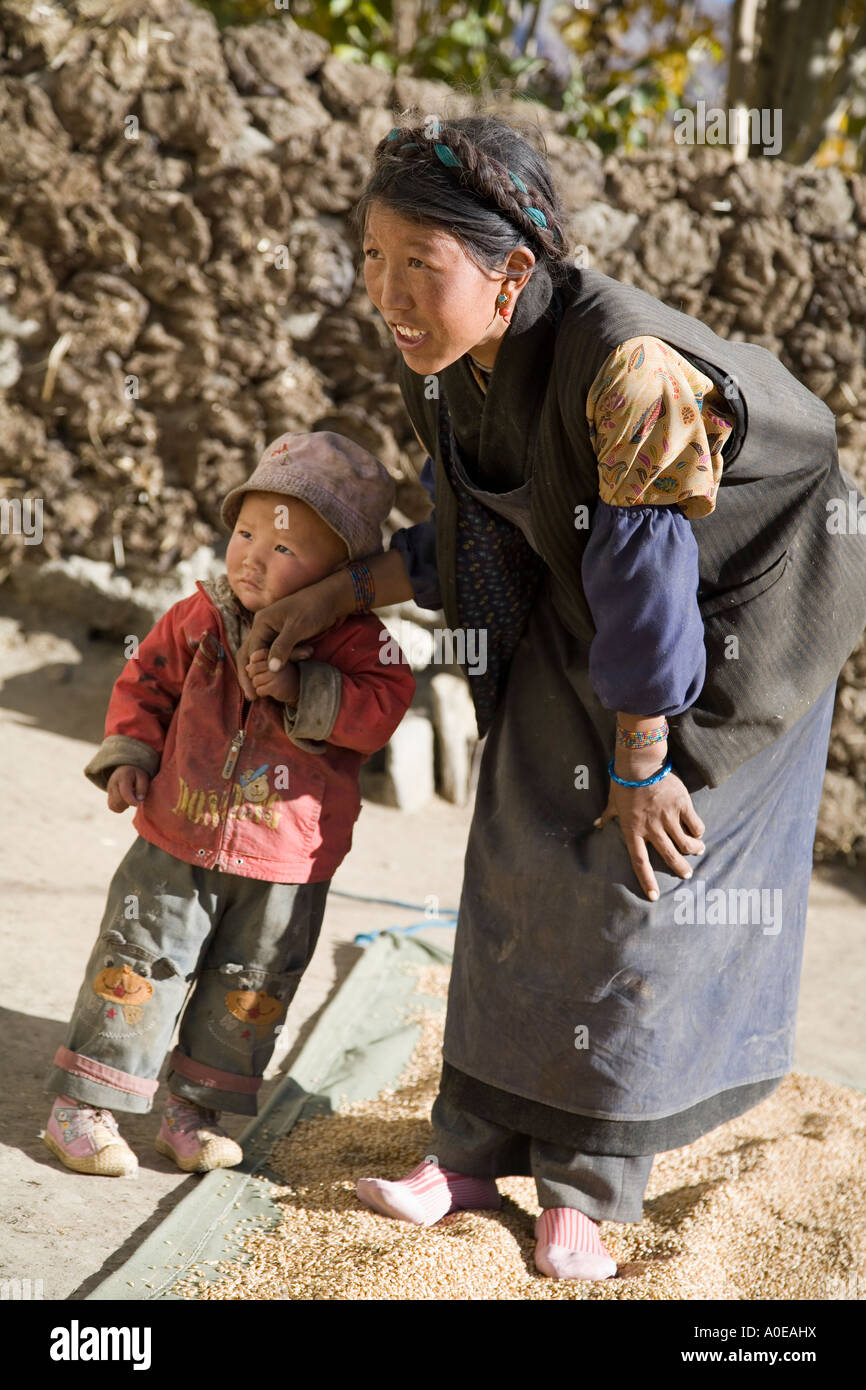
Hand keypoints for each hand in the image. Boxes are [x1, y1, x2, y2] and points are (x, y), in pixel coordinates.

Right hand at [107, 765, 150, 812]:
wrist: (126, 767)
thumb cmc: (137, 773)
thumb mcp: (143, 777)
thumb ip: (142, 788)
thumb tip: (139, 800)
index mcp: (123, 776)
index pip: (125, 792)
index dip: (132, 801)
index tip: (138, 804)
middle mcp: (113, 783)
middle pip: (118, 801)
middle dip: (129, 803)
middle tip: (136, 798)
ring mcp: (109, 789)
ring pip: (114, 805)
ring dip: (124, 806)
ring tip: (130, 799)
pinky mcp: (108, 794)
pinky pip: (111, 806)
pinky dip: (119, 808)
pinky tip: (126, 802)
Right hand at [235, 579, 344, 699]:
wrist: (330, 598)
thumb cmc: (313, 608)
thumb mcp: (297, 628)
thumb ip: (283, 647)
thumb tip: (271, 669)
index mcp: (262, 623)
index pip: (250, 652)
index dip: (249, 674)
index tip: (253, 693)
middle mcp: (264, 627)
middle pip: (250, 655)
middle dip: (250, 676)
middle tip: (253, 697)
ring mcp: (273, 632)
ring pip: (263, 656)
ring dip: (267, 670)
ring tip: (269, 685)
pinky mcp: (284, 636)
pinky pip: (275, 653)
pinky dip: (279, 664)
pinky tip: (284, 671)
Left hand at [245, 648, 299, 703]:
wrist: (300, 688)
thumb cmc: (284, 674)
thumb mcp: (275, 663)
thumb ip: (260, 662)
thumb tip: (246, 667)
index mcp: (275, 652)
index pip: (255, 655)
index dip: (254, 665)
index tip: (262, 670)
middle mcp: (276, 661)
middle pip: (252, 669)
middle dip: (254, 676)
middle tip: (263, 679)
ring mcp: (275, 674)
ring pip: (254, 681)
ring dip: (259, 686)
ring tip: (268, 684)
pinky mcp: (275, 686)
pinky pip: (259, 690)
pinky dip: (262, 693)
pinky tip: (271, 691)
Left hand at [595, 764, 705, 900]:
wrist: (640, 763)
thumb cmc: (624, 782)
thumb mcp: (613, 801)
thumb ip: (607, 816)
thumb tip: (597, 824)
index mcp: (632, 830)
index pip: (639, 861)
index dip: (646, 880)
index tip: (653, 896)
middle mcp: (651, 828)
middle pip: (668, 856)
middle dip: (680, 868)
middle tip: (687, 874)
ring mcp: (668, 817)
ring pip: (685, 843)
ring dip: (693, 850)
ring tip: (697, 851)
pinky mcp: (681, 805)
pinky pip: (694, 825)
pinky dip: (698, 831)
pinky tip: (698, 833)